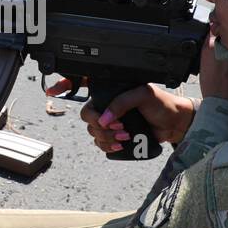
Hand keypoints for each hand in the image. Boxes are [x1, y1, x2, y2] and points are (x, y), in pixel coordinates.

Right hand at [47, 78, 195, 154]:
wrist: (174, 124)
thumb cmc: (162, 104)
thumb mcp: (143, 95)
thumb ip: (122, 102)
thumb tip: (106, 119)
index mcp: (112, 87)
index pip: (84, 81)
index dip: (66, 83)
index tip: (53, 89)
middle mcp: (108, 102)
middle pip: (86, 113)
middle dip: (98, 123)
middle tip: (117, 126)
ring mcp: (111, 119)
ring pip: (93, 131)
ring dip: (105, 137)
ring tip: (124, 136)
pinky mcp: (116, 134)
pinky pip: (100, 142)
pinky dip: (107, 146)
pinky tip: (119, 145)